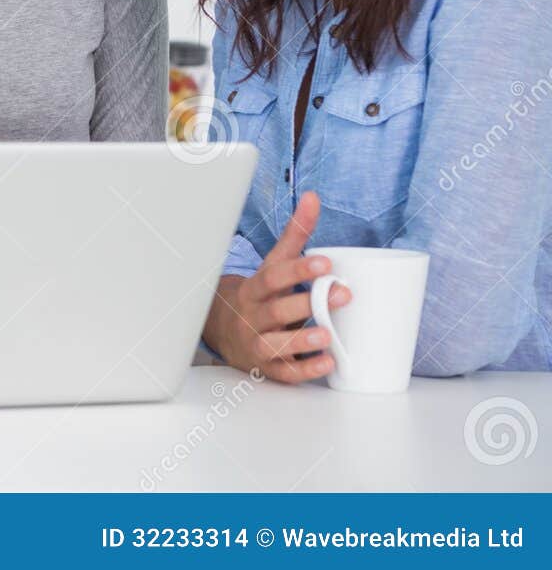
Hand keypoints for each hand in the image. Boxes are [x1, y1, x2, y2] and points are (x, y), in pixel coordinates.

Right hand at [210, 190, 352, 382]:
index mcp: (256, 288)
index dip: (297, 270)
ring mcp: (258, 342)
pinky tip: (326, 364)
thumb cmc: (260, 295)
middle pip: (277, 310)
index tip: (324, 263)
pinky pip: (284, 372)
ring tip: (327, 336)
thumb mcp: (274, 264)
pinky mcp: (267, 367)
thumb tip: (314, 198)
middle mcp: (254, 315)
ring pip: (275, 344)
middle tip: (342, 294)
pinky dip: (303, 370)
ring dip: (301, 341)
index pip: (274, 276)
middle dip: (309, 303)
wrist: (225, 330)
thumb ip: (295, 235)